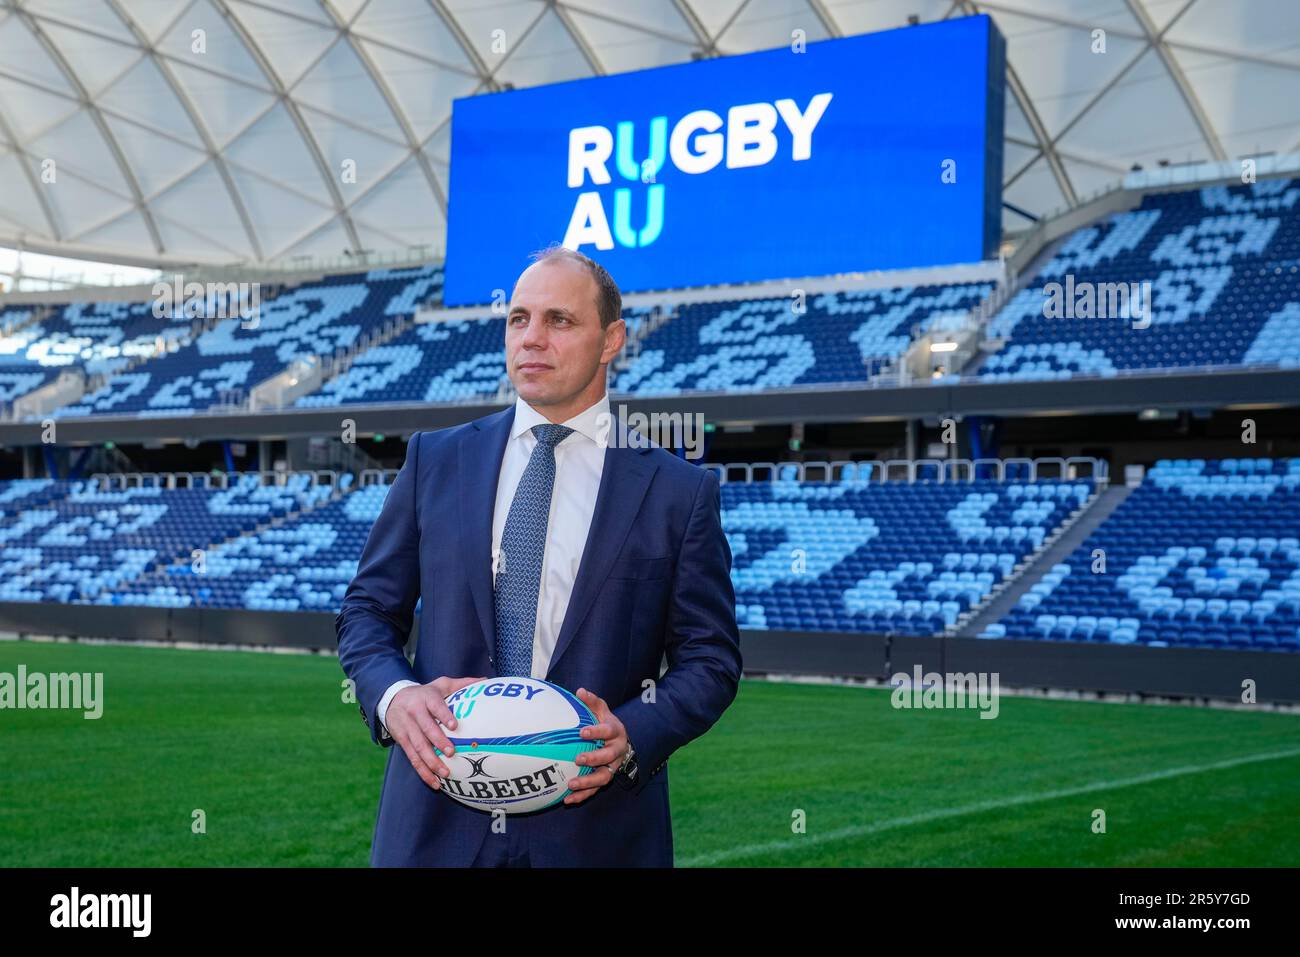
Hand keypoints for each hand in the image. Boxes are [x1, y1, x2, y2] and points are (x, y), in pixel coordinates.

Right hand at [386, 676, 485, 791]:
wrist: (392, 699)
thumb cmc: (424, 693)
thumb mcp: (440, 685)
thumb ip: (462, 684)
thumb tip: (485, 680)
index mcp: (426, 698)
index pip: (435, 705)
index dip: (444, 715)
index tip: (454, 726)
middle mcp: (415, 713)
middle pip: (426, 728)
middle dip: (438, 742)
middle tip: (451, 753)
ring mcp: (407, 728)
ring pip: (418, 747)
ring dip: (431, 762)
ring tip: (445, 773)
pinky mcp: (402, 741)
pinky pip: (412, 758)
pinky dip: (422, 771)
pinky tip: (434, 782)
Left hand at [564, 688, 627, 805]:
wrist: (620, 741)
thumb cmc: (605, 723)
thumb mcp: (602, 710)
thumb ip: (592, 701)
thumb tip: (579, 691)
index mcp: (616, 732)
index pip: (608, 731)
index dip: (596, 732)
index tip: (582, 732)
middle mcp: (617, 751)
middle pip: (608, 756)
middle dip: (594, 758)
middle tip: (579, 759)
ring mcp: (612, 767)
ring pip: (603, 777)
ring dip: (588, 782)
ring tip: (571, 784)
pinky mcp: (605, 778)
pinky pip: (595, 790)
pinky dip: (582, 795)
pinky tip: (567, 800)